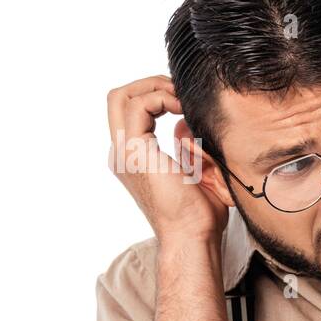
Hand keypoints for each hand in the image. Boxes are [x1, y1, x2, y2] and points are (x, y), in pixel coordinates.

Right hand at [106, 75, 227, 242]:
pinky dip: (162, 98)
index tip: (185, 99)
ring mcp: (125, 152)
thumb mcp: (198, 172)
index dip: (156, 94)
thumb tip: (186, 124)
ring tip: (184, 98)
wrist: (193, 237)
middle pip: (118, 97)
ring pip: (122, 96)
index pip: (130, 109)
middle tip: (181, 91)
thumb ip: (189, 147)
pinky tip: (185, 109)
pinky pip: (139, 107)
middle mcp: (123, 153)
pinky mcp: (135, 152)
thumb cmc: (202, 215)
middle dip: (150, 84)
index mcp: (134, 157)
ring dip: (156, 88)